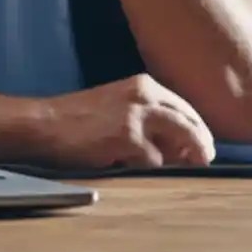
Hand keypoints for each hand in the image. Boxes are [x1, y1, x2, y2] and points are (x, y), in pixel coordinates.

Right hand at [36, 74, 216, 168]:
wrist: (46, 123)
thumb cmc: (80, 118)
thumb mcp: (119, 105)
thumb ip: (150, 118)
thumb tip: (181, 146)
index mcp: (144, 84)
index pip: (186, 107)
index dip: (199, 129)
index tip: (205, 146)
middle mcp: (145, 95)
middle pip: (190, 123)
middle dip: (201, 144)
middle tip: (205, 161)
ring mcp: (137, 116)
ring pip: (179, 141)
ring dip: (177, 157)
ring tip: (166, 163)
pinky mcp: (127, 138)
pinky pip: (154, 160)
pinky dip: (147, 166)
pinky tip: (129, 163)